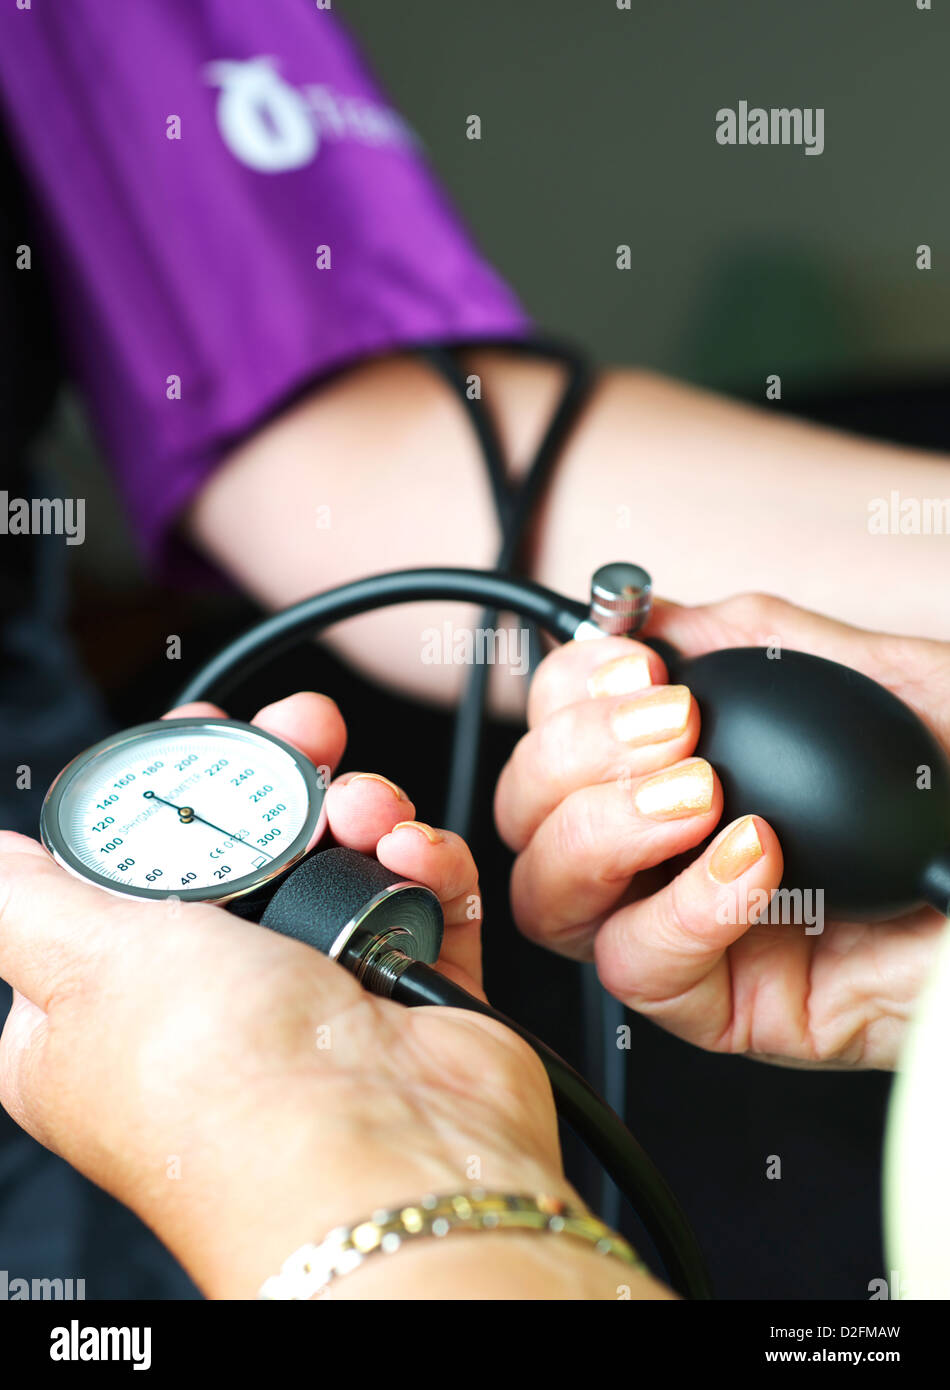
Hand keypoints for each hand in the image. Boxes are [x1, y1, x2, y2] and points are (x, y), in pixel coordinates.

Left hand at [0, 692, 657, 1298]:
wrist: (384, 1160)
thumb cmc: (223, 1083)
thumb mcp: (79, 963)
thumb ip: (21, 899)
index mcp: (112, 1002)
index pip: (133, 863)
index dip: (172, 789)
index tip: (210, 737)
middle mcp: (215, 997)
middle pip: (249, 841)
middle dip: (283, 775)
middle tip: (307, 735)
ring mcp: (318, 989)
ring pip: (340, 852)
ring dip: (361, 809)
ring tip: (366, 813)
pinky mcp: (404, 982)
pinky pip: (416, 890)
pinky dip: (423, 861)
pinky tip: (411, 859)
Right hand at [495, 595, 949, 1070]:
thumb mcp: (872, 674)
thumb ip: (756, 639)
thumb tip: (648, 617)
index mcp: (676, 770)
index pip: (552, 733)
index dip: (566, 690)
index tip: (637, 665)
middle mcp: (662, 852)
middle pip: (525, 815)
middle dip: (575, 755)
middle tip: (674, 727)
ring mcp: (684, 930)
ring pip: (550, 899)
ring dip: (603, 831)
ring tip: (701, 795)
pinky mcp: (722, 1008)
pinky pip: (640, 967)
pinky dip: (685, 904)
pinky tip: (755, 856)